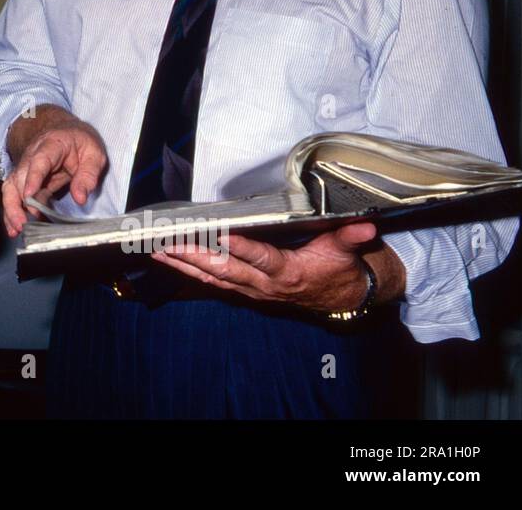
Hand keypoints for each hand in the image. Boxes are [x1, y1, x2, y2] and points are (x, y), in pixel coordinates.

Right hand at [2, 105, 106, 237]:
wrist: (65, 131)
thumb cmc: (79, 141)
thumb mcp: (94, 154)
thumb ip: (88, 175)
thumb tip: (80, 198)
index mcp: (50, 145)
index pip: (38, 161)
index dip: (32, 178)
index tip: (29, 195)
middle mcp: (31, 156)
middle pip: (18, 177)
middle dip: (17, 201)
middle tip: (24, 223)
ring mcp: (25, 168)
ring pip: (11, 188)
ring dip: (11, 209)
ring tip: (16, 229)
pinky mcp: (25, 181)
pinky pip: (14, 195)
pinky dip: (12, 211)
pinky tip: (15, 226)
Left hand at [150, 221, 404, 313]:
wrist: (342, 298)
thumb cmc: (340, 267)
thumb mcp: (348, 250)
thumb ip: (351, 237)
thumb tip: (363, 225)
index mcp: (289, 273)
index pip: (263, 259)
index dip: (243, 249)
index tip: (222, 236)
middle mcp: (266, 285)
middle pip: (226, 270)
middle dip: (195, 256)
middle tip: (169, 242)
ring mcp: (252, 290)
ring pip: (213, 278)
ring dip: (184, 264)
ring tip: (158, 249)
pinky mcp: (245, 291)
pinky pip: (213, 282)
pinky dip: (191, 272)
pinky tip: (170, 260)